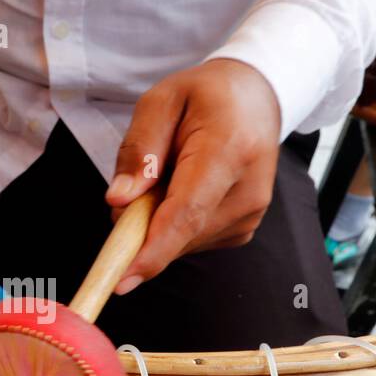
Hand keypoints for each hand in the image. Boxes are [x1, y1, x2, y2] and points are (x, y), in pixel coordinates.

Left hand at [106, 58, 281, 294]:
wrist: (255, 98)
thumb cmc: (206, 96)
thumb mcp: (161, 101)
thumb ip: (139, 150)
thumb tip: (120, 201)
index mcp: (229, 150)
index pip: (186, 214)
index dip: (151, 251)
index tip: (120, 279)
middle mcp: (247, 191)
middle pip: (179, 233)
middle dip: (141, 224)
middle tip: (137, 183)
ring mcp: (249, 215)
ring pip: (181, 241)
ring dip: (157, 220)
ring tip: (170, 173)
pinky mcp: (242, 229)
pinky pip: (190, 240)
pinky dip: (173, 224)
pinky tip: (182, 189)